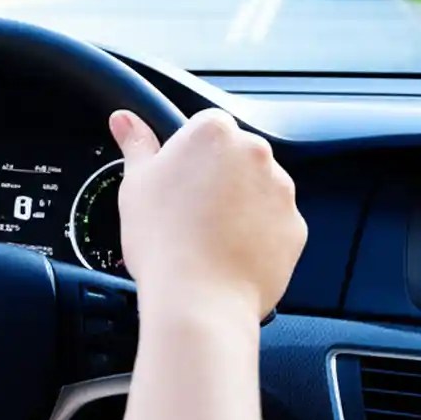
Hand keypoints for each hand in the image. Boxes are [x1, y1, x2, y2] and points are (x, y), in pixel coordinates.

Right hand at [110, 108, 305, 321]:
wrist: (198, 300)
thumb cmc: (163, 241)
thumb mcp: (136, 184)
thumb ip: (136, 144)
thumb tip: (124, 119)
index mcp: (214, 133)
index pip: (204, 128)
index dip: (187, 156)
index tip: (177, 180)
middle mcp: (255, 153)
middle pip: (234, 157)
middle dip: (216, 178)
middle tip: (188, 212)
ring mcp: (281, 191)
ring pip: (256, 190)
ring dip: (238, 205)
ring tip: (208, 238)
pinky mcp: (295, 227)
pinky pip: (274, 224)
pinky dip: (257, 235)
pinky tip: (229, 253)